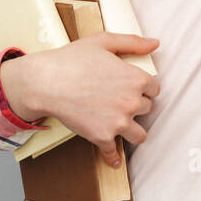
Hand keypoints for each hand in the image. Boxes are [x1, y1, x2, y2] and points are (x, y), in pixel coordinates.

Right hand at [0, 33, 160, 167]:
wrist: (46, 82)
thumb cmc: (71, 60)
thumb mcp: (103, 42)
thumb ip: (132, 42)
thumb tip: (154, 43)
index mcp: (135, 78)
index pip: (154, 89)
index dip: (143, 88)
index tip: (133, 88)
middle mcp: (131, 102)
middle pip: (147, 109)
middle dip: (135, 106)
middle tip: (120, 102)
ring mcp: (118, 122)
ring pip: (139, 135)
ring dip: (132, 131)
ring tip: (121, 126)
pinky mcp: (103, 137)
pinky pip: (114, 153)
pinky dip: (113, 157)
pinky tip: (113, 159)